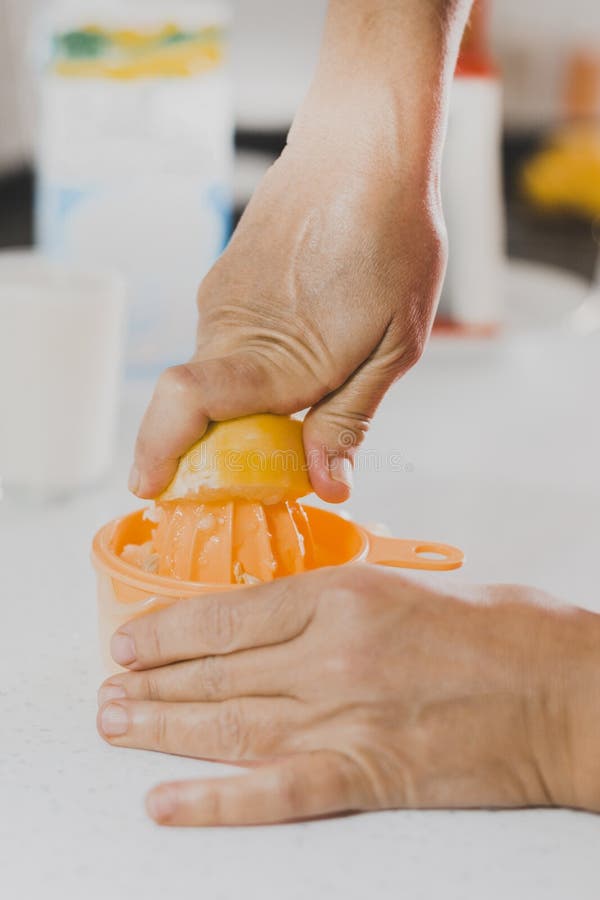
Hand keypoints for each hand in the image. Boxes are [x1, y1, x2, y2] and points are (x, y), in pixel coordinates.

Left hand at [97, 565, 598, 826]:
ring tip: (116, 728)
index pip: (231, 612)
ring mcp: (346, 715)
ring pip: (230, 724)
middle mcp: (334, 653)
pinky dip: (213, 801)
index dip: (171, 629)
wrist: (570, 695)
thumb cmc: (508, 633)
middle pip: (219, 670)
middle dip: (154, 682)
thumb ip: (343, 603)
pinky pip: (274, 790)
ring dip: (163, 730)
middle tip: (106, 691)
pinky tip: (167, 802)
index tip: (131, 640)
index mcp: (346, 594)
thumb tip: (284, 616)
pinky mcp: (367, 774)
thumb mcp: (412, 588)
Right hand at [130, 1, 472, 502]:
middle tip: (267, 461)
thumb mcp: (396, 346)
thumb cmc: (393, 240)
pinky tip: (301, 338)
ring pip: (213, 373)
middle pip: (195, 408)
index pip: (184, 407)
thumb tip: (326, 481)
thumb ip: (350, 416)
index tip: (153, 487)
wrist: (366, 147)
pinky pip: (224, 339)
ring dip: (241, 401)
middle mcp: (230, 327)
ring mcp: (222, 298)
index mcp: (273, 353)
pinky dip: (246, 363)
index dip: (159, 452)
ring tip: (311, 380)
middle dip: (215, 446)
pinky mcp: (226, 278)